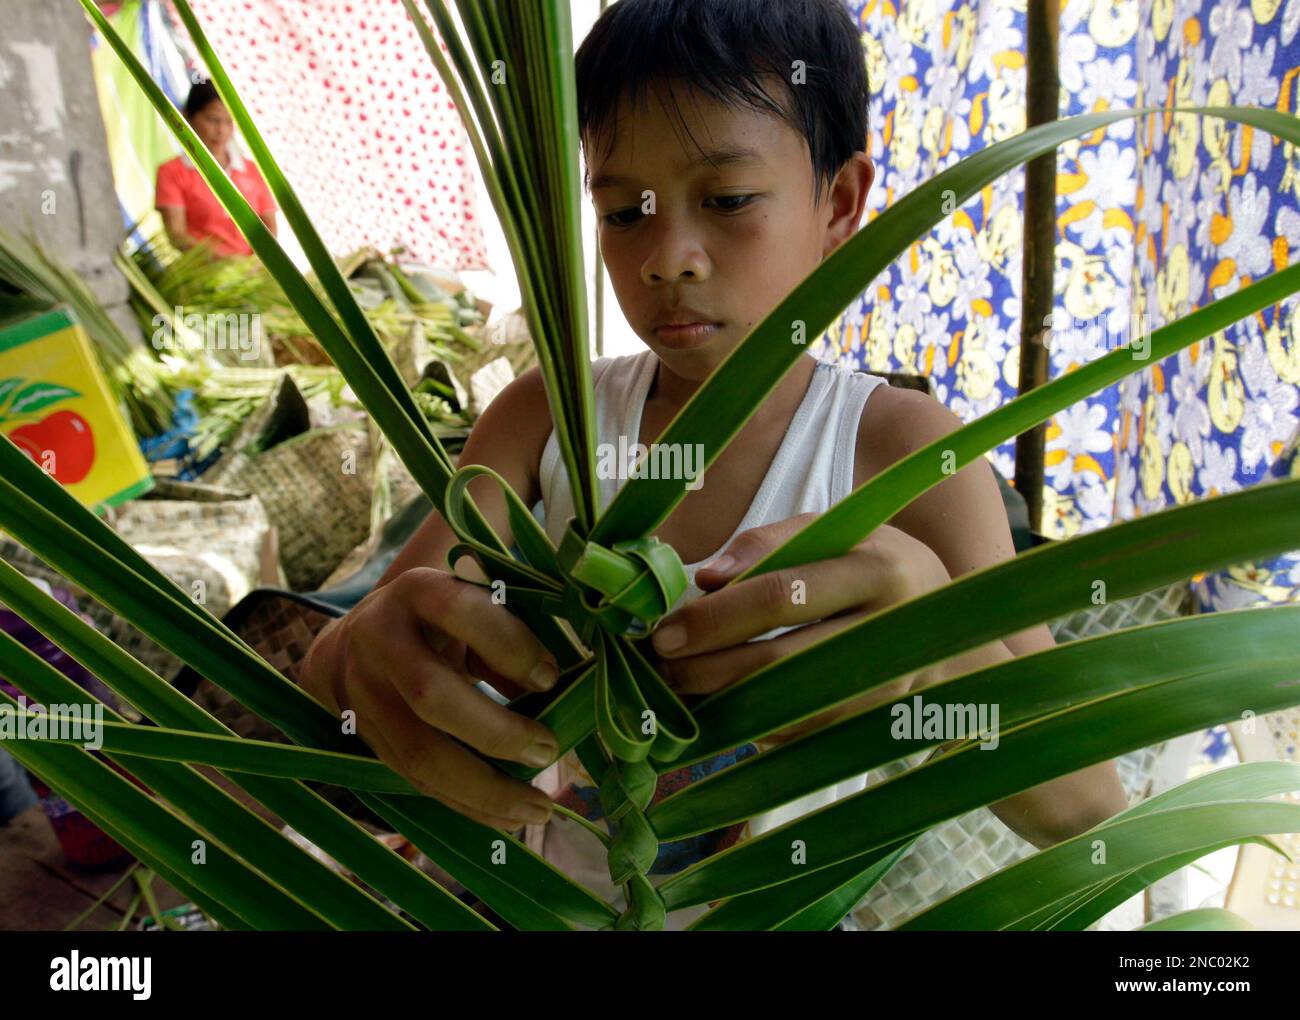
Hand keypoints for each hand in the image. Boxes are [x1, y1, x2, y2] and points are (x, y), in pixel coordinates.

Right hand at [298, 567, 560, 829]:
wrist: (355, 641)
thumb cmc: (439, 617)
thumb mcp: (473, 603)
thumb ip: (508, 630)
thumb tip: (550, 685)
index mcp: (416, 591)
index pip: (460, 612)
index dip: (509, 645)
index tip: (551, 677)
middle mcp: (379, 641)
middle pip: (430, 694)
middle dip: (496, 731)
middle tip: (549, 750)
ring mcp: (364, 695)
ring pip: (419, 752)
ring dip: (484, 789)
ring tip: (539, 808)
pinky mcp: (367, 740)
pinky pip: (417, 781)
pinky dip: (467, 804)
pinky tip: (509, 817)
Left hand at [648, 513, 951, 745]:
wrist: (959, 634)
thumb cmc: (878, 568)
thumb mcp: (839, 532)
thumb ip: (771, 543)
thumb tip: (706, 579)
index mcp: (878, 570)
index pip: (783, 595)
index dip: (717, 617)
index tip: (666, 629)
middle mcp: (887, 634)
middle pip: (780, 661)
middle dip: (709, 667)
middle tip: (661, 665)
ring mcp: (884, 691)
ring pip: (787, 707)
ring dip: (720, 702)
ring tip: (675, 686)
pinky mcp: (873, 727)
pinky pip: (798, 734)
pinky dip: (748, 724)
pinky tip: (714, 706)